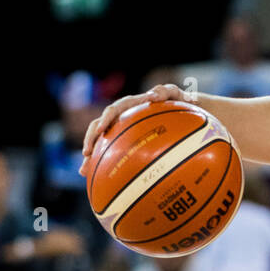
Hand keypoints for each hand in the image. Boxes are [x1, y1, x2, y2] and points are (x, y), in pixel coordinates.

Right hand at [79, 84, 194, 176]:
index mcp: (132, 105)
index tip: (101, 130)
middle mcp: (124, 117)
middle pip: (100, 127)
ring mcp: (124, 129)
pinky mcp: (127, 141)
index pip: (114, 110)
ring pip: (102, 141)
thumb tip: (153, 94)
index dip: (105, 119)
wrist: (186, 112)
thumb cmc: (181, 102)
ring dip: (92, 155)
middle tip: (87, 153)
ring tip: (84, 171)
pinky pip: (113, 152)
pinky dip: (105, 165)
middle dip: (91, 139)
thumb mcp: (175, 94)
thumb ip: (167, 91)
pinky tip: (100, 179)